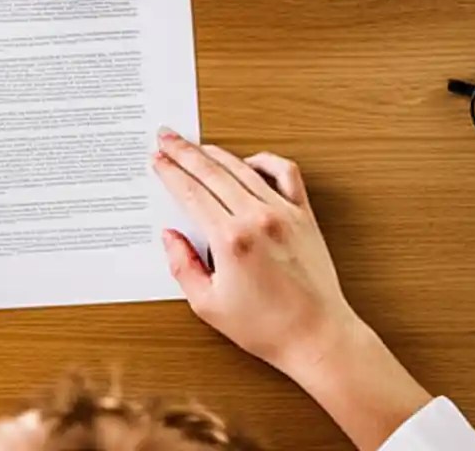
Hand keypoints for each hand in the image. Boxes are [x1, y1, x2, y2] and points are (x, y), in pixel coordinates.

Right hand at [152, 130, 356, 371]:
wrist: (317, 336)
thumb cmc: (267, 327)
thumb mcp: (208, 305)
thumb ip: (182, 265)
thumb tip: (171, 236)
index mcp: (230, 239)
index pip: (190, 192)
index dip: (169, 171)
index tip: (157, 159)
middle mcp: (257, 218)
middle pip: (212, 171)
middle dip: (184, 151)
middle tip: (167, 137)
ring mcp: (284, 213)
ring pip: (243, 167)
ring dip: (216, 152)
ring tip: (197, 145)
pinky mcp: (304, 216)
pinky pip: (285, 173)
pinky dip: (265, 160)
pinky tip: (249, 161)